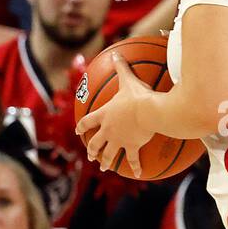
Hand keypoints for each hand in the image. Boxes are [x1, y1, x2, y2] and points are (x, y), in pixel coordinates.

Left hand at [74, 52, 153, 177]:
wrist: (149, 112)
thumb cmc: (137, 96)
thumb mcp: (128, 80)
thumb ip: (121, 68)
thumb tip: (116, 54)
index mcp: (104, 115)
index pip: (88, 121)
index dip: (81, 126)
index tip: (78, 131)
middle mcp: (108, 130)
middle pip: (95, 142)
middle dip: (91, 149)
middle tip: (90, 154)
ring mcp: (119, 140)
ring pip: (109, 153)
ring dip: (105, 160)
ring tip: (104, 166)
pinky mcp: (132, 147)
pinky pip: (133, 159)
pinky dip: (136, 166)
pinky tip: (138, 174)